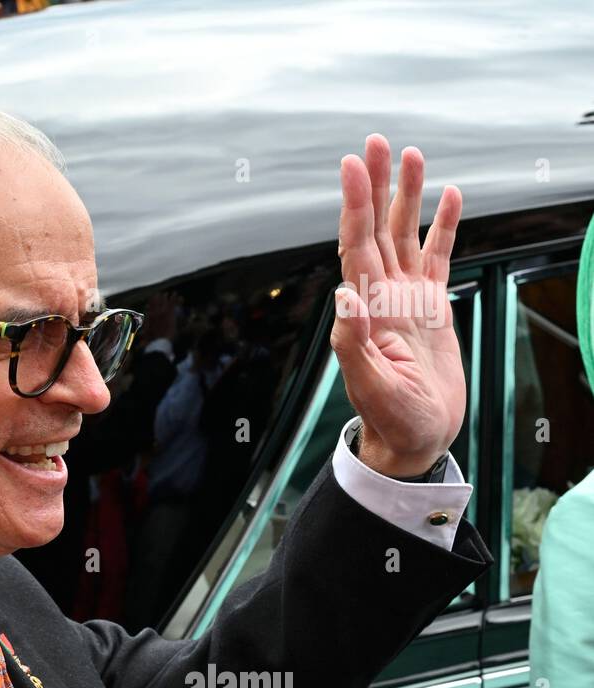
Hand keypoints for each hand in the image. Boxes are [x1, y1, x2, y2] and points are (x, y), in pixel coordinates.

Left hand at [333, 134, 464, 476]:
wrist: (415, 439)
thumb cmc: (391, 420)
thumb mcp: (369, 387)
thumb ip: (353, 346)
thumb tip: (344, 298)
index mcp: (365, 309)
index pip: (356, 245)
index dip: (353, 205)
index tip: (352, 167)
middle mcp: (382, 296)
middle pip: (377, 228)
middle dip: (376, 185)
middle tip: (377, 142)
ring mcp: (406, 298)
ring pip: (406, 234)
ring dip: (408, 195)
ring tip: (413, 154)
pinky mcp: (431, 306)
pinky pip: (437, 256)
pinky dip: (443, 225)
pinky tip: (449, 197)